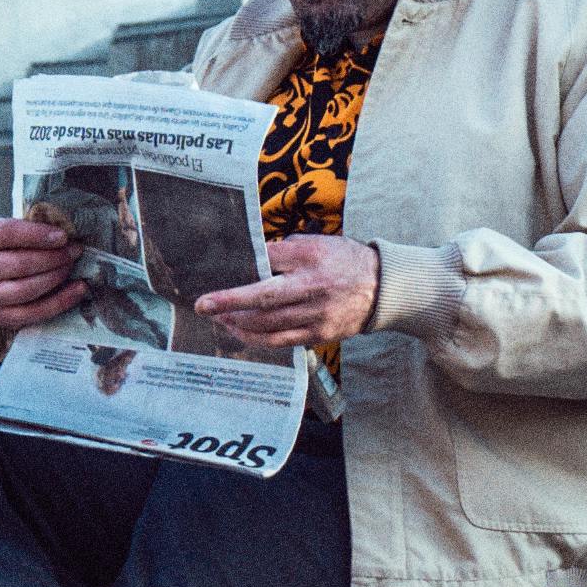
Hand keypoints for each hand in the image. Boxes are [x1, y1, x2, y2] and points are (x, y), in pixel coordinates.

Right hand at [0, 211, 85, 338]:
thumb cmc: (12, 245)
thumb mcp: (17, 229)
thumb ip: (37, 228)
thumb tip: (67, 236)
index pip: (6, 234)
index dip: (37, 235)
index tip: (63, 237)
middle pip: (19, 264)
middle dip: (54, 258)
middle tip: (75, 251)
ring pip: (25, 290)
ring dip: (56, 277)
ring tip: (72, 267)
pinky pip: (33, 312)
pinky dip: (61, 301)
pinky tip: (79, 288)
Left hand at [197, 233, 385, 356]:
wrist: (382, 288)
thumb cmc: (344, 261)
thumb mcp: (317, 244)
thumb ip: (285, 252)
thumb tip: (252, 260)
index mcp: (312, 260)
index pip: (269, 263)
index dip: (242, 274)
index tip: (215, 284)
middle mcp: (314, 289)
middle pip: (264, 299)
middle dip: (230, 304)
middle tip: (204, 307)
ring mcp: (317, 316)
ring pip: (269, 325)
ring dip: (239, 324)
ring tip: (220, 319)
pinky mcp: (319, 336)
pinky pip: (280, 341)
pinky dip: (256, 339)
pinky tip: (242, 332)